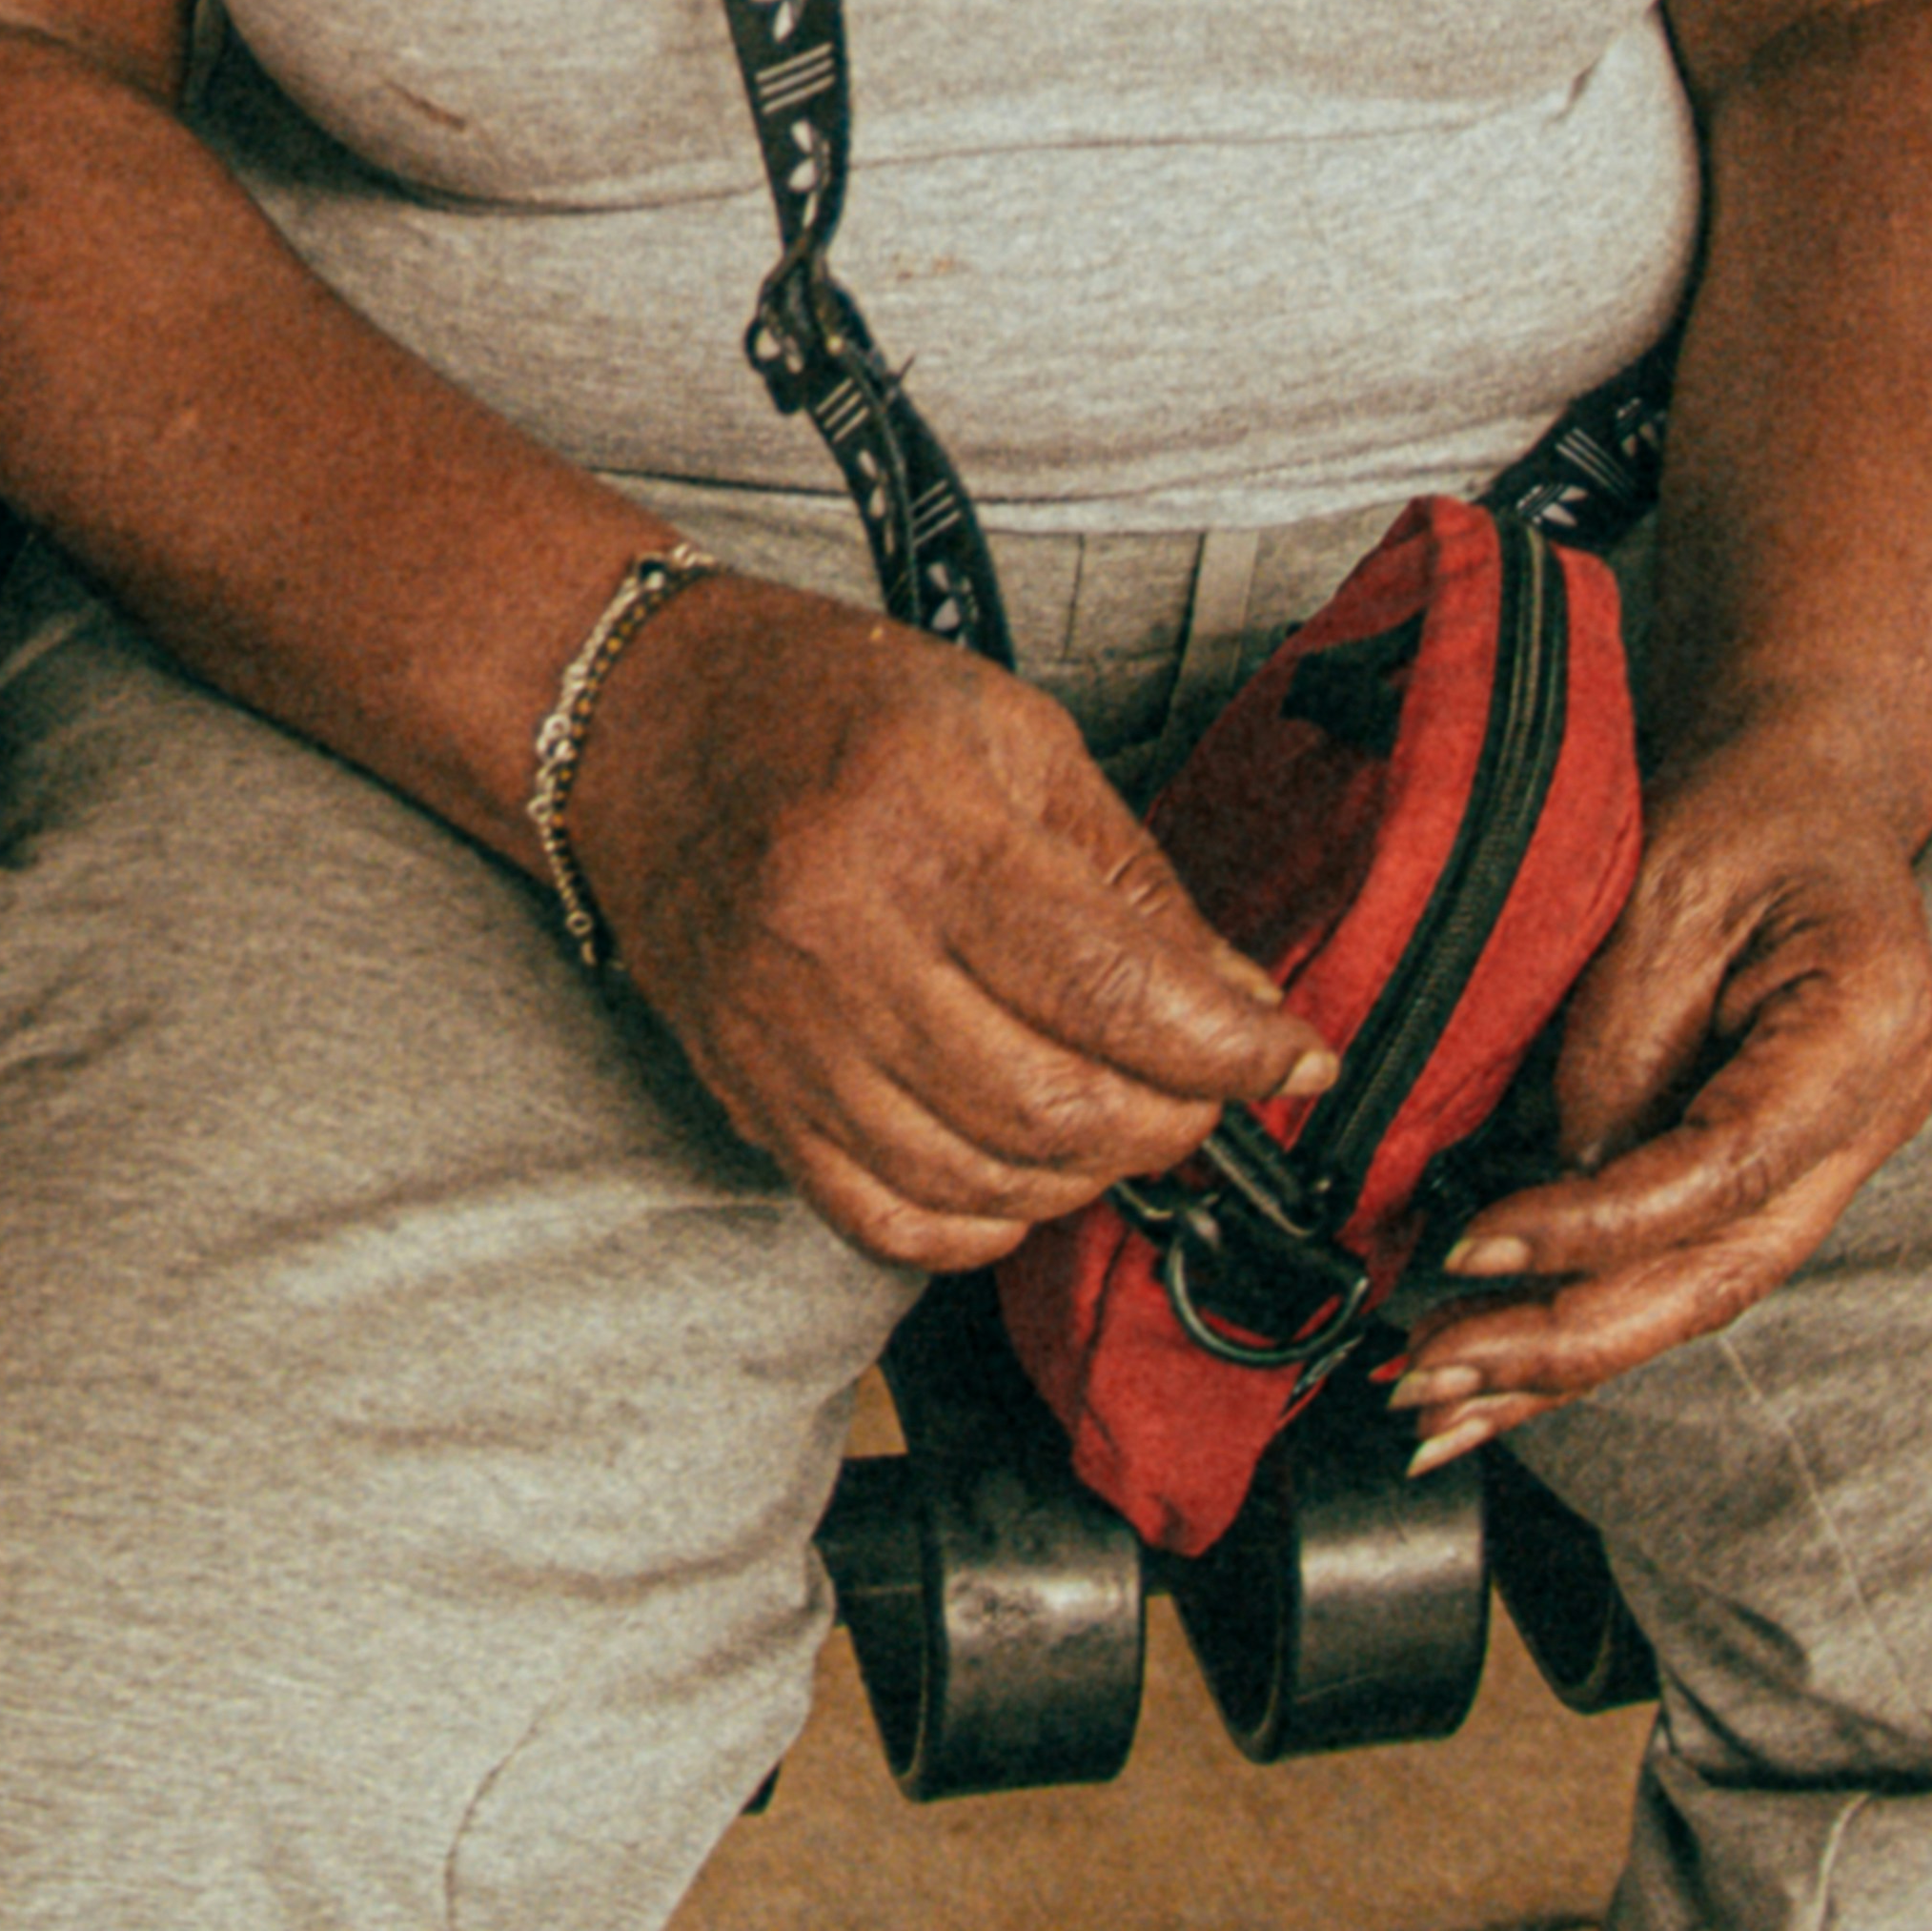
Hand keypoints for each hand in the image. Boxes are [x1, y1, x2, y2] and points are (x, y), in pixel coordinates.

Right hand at [592, 576, 1336, 1270]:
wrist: (641, 731)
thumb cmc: (827, 708)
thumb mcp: (1010, 735)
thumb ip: (1132, 878)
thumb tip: (1238, 1002)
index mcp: (922, 830)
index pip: (1113, 988)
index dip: (1229, 1046)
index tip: (1290, 1052)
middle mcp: (844, 946)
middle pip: (1054, 1105)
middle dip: (1173, 1118)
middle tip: (1207, 1086)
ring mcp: (787, 1039)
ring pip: (979, 1178)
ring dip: (1086, 1175)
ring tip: (1120, 1118)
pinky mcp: (751, 1096)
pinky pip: (884, 1218)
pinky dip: (979, 1222)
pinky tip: (1018, 1172)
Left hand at [1385, 705, 1931, 1446]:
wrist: (1806, 794)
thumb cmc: (1744, 817)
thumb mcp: (1666, 894)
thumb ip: (1620, 1048)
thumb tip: (1551, 1186)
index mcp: (1863, 1035)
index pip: (1723, 1171)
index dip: (1595, 1225)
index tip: (1474, 1243)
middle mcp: (1867, 1124)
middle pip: (1715, 1275)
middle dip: (1563, 1340)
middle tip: (1434, 1377)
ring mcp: (1828, 1166)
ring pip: (1692, 1300)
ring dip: (1558, 1364)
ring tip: (1439, 1407)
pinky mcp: (1770, 1185)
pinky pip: (1673, 1274)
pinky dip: (1578, 1327)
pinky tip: (1495, 1383)